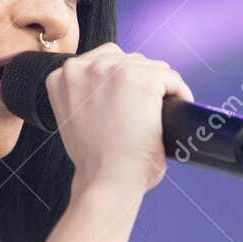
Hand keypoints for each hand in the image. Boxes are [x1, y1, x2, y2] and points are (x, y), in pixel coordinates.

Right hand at [48, 43, 193, 200]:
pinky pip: (171, 78)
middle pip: (129, 60)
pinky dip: (180, 93)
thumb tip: (117, 90)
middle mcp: (84, 67)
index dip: (121, 81)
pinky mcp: (142, 79)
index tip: (131, 100)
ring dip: (160, 87)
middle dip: (142, 82)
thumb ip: (88, 96)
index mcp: (62, 76)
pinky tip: (178, 110)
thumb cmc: (96, 162)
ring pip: (152, 67)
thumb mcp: (77, 119)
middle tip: (149, 110)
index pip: (103, 61)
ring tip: (161, 112)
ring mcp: (113, 70)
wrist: (106, 181)